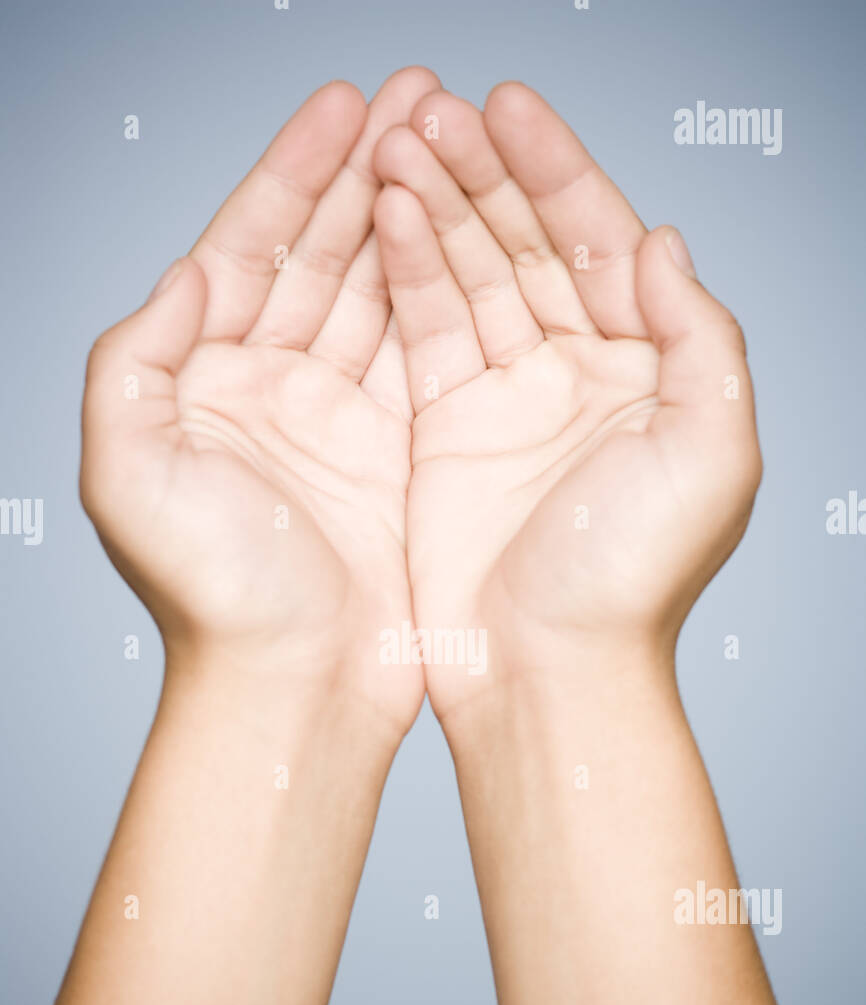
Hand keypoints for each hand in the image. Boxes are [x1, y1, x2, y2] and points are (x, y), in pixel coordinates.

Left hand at [81, 69, 440, 733]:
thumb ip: (135, 362)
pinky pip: (420, 354)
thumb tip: (186, 276)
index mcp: (200, 385)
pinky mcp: (395, 455)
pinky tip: (469, 237)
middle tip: (417, 96)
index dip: (291, 175)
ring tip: (452, 145)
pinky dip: (442, 295)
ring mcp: (336, 422)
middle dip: (362, 175)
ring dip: (411, 219)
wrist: (295, 689)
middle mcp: (267, 393)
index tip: (342, 107)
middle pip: (317, 258)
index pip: (247, 251)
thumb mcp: (130, 473)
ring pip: (375, 294)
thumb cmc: (212, 599)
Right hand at [373, 84, 761, 719]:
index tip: (507, 107)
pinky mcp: (444, 429)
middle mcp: (579, 374)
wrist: (547, 673)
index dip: (558, 170)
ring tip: (395, 142)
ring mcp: (508, 398)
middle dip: (482, 172)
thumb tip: (662, 240)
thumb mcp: (710, 450)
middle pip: (527, 245)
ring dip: (435, 205)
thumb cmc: (633, 579)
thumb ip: (702, 337)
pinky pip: (425, 330)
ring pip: (470, 275)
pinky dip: (405, 270)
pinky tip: (385, 214)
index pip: (600, 242)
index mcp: (650, 370)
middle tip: (430, 109)